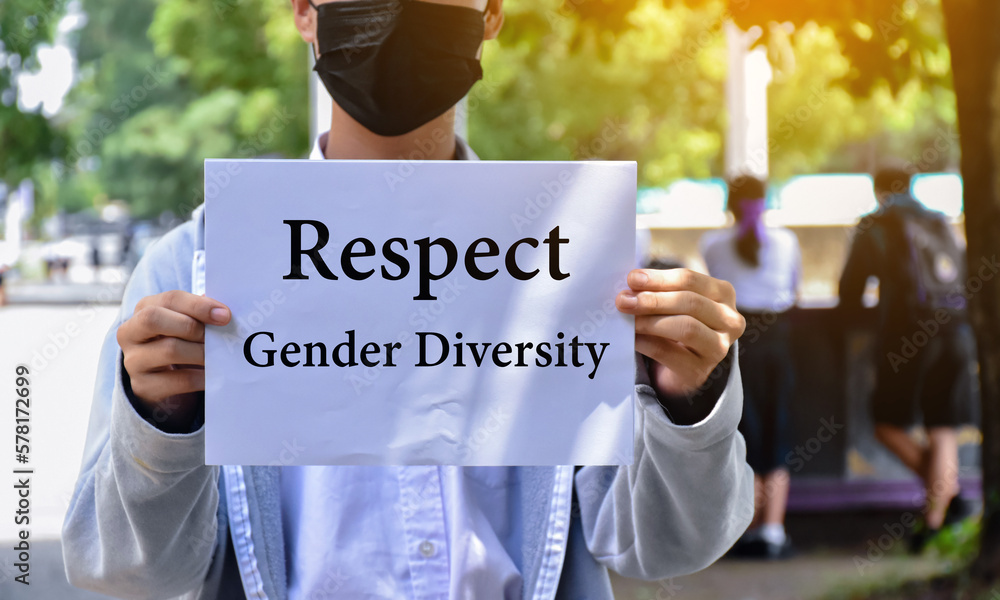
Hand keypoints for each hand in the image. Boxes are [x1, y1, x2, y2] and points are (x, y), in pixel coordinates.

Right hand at [117, 290, 230, 429]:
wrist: (164, 381)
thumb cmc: (180, 342)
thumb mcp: (186, 324)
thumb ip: (200, 314)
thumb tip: (222, 312)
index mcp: (144, 309)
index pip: (169, 299)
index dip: (198, 305)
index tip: (225, 315)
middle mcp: (130, 332)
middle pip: (154, 319)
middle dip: (192, 326)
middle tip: (216, 337)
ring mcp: (133, 361)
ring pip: (169, 350)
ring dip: (201, 353)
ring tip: (218, 356)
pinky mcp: (143, 386)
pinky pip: (178, 380)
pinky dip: (201, 377)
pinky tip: (212, 375)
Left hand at [615, 268, 743, 396]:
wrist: (682, 365)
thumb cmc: (677, 322)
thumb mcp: (674, 301)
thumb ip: (658, 289)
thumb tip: (632, 282)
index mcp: (724, 293)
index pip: (690, 280)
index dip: (659, 278)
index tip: (632, 279)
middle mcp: (729, 320)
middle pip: (690, 302)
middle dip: (653, 300)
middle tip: (624, 300)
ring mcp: (718, 347)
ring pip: (685, 328)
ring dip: (651, 321)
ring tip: (628, 320)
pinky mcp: (699, 371)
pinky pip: (668, 353)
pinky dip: (646, 343)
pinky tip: (631, 339)